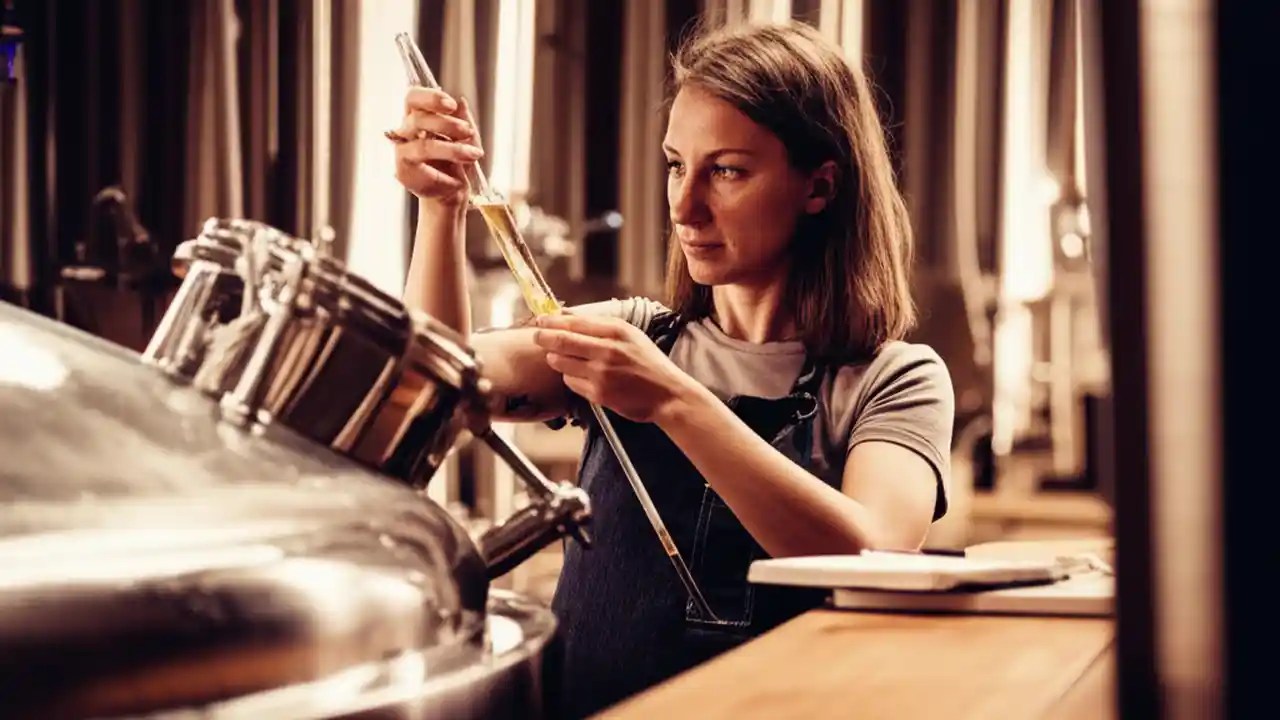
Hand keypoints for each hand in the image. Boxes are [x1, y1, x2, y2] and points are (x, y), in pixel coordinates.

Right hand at [391, 88, 483, 207]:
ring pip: (423, 145)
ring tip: (473, 155)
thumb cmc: (457, 160)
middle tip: (468, 131)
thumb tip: (461, 102)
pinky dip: (446, 173)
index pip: (413, 98)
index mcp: (418, 116)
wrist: (453, 190)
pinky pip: (424, 170)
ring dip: (452, 149)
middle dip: (447, 124)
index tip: (452, 105)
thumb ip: (463, 120)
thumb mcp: (468, 138)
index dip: (431, 97)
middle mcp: (406, 131)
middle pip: (418, 119)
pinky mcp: (404, 172)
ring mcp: (403, 152)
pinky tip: (458, 178)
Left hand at [532, 314, 695, 423]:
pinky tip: (581, 375)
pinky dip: (570, 377)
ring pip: (562, 363)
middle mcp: (607, 350)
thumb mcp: (630, 334)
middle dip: (543, 337)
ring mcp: (601, 373)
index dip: (551, 321)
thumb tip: (566, 314)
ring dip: (555, 359)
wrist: (667, 394)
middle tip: (536, 336)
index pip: (573, 322)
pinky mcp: (598, 394)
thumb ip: (599, 324)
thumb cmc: (648, 362)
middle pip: (561, 341)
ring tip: (558, 356)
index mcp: (616, 331)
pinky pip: (571, 382)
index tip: (540, 320)